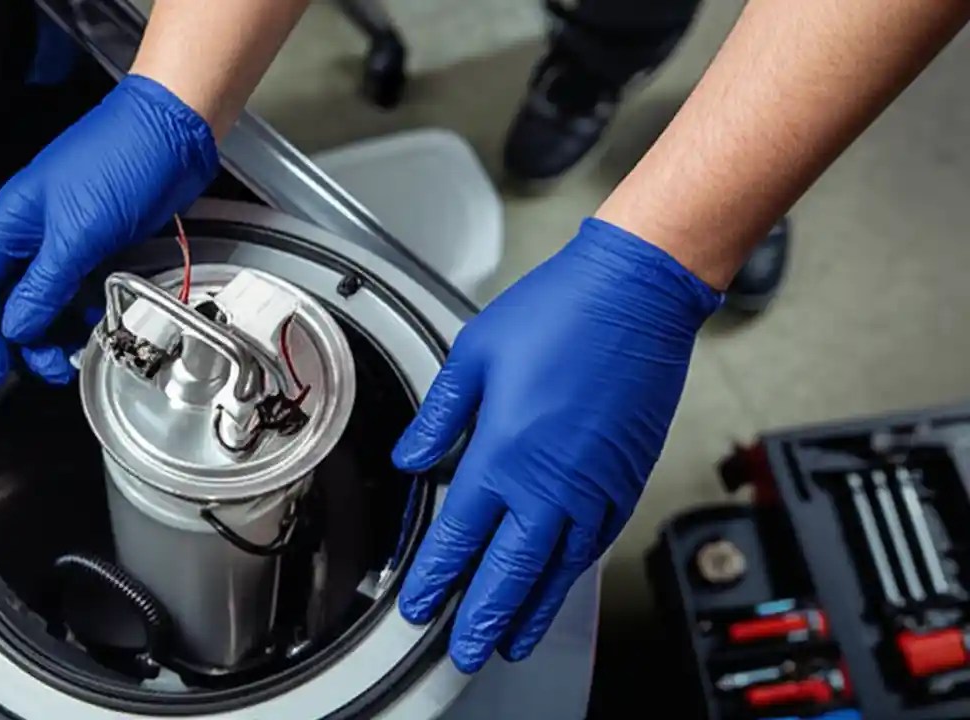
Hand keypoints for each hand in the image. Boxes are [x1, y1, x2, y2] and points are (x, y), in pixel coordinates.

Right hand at [0, 75, 218, 384]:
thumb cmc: (120, 156)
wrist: (172, 133)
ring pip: (44, 299)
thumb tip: (18, 327)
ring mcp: (66, 238)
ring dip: (54, 331)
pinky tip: (96, 325)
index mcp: (10, 222)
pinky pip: (78, 289)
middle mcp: (32, 232)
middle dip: (21, 339)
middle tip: (47, 366)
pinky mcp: (99, 244)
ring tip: (73, 354)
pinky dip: (82, 313)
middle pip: (7, 299)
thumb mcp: (77, 232)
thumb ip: (43, 285)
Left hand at [391, 218, 720, 672]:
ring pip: (558, 569)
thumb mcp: (474, 355)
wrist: (635, 294)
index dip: (438, 578)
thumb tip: (411, 459)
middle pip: (511, 570)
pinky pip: (595, 542)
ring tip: (514, 643)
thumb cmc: (557, 313)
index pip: (461, 536)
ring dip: (532, 609)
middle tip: (468, 651)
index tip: (421, 606)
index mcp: (504, 453)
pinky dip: (573, 574)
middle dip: (484, 616)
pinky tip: (560, 585)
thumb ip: (440, 416)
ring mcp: (595, 486)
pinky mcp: (626, 478)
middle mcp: (551, 483)